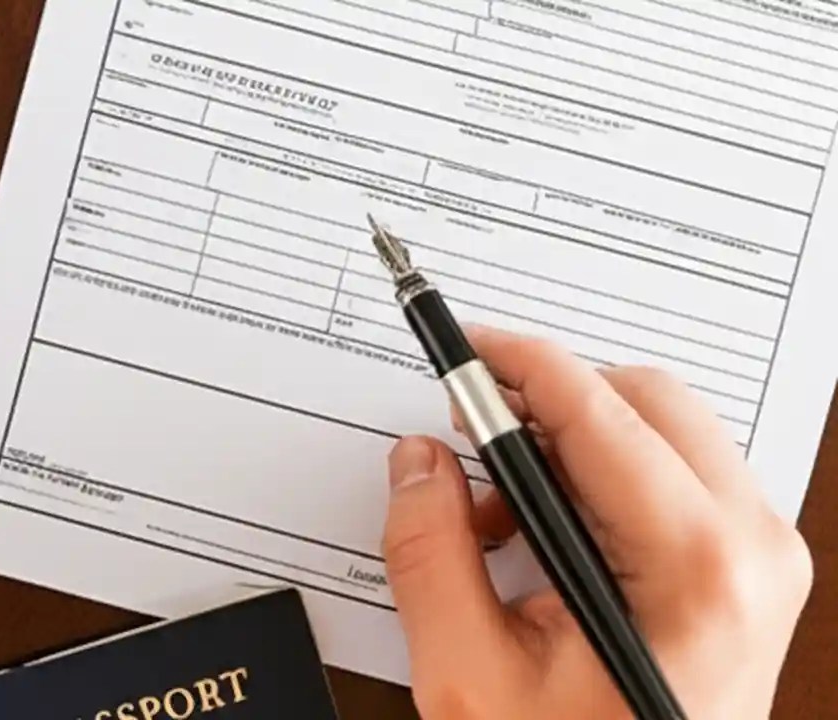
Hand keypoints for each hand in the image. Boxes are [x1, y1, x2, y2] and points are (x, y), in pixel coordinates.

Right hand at [382, 326, 812, 718]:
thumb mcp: (470, 675)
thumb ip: (429, 554)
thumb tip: (418, 462)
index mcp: (697, 570)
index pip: (601, 413)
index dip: (520, 364)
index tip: (466, 345)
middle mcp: (750, 548)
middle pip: (645, 399)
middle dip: (547, 400)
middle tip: (469, 432)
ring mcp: (759, 554)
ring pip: (662, 425)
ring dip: (571, 439)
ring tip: (499, 509)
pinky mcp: (747, 564)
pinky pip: (676, 468)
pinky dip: (601, 472)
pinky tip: (544, 527)